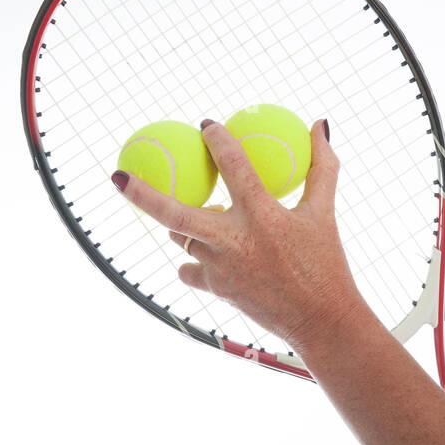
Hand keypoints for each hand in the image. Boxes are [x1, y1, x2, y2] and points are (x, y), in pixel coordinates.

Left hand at [111, 118, 364, 351]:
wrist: (321, 320)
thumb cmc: (327, 263)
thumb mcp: (325, 213)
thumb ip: (322, 168)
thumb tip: (319, 124)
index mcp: (264, 216)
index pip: (234, 166)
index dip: (217, 140)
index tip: (206, 125)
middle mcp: (234, 241)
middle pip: (174, 213)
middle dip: (140, 193)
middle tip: (117, 176)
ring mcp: (220, 268)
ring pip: (182, 236)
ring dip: (182, 221)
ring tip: (196, 209)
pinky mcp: (215, 289)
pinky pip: (190, 268)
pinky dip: (194, 258)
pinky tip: (205, 252)